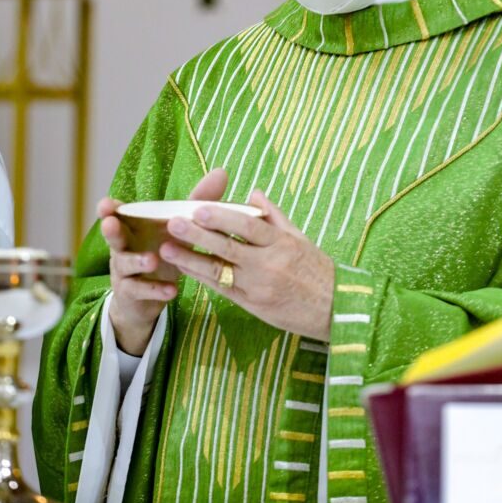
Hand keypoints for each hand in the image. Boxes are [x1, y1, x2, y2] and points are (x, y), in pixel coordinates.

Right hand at [99, 168, 228, 354]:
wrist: (151, 294)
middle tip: (110, 223)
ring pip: (124, 263)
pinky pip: (140, 290)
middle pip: (113, 235)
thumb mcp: (179, 226)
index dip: (109, 208)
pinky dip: (156, 289)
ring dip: (137, 260)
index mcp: (134, 225)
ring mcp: (125, 270)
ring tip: (153, 260)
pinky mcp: (131, 293)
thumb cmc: (164, 249)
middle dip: (110, 229)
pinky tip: (172, 291)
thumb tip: (222, 171)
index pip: (118, 213)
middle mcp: (124, 245)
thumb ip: (196, 200)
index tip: (106, 204)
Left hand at [160, 190, 334, 341]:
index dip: (222, 217)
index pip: (248, 227)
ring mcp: (258, 287)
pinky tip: (184, 268)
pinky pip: (222, 289)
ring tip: (166, 249)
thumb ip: (274, 215)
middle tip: (173, 223)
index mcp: (282, 243)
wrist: (335, 309)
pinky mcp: (252, 305)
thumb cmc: (317, 269)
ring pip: (219, 270)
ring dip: (190, 259)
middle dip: (198, 235)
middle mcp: (268, 265)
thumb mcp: (300, 238)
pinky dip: (202, 278)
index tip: (199, 208)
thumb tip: (253, 193)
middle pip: (228, 247)